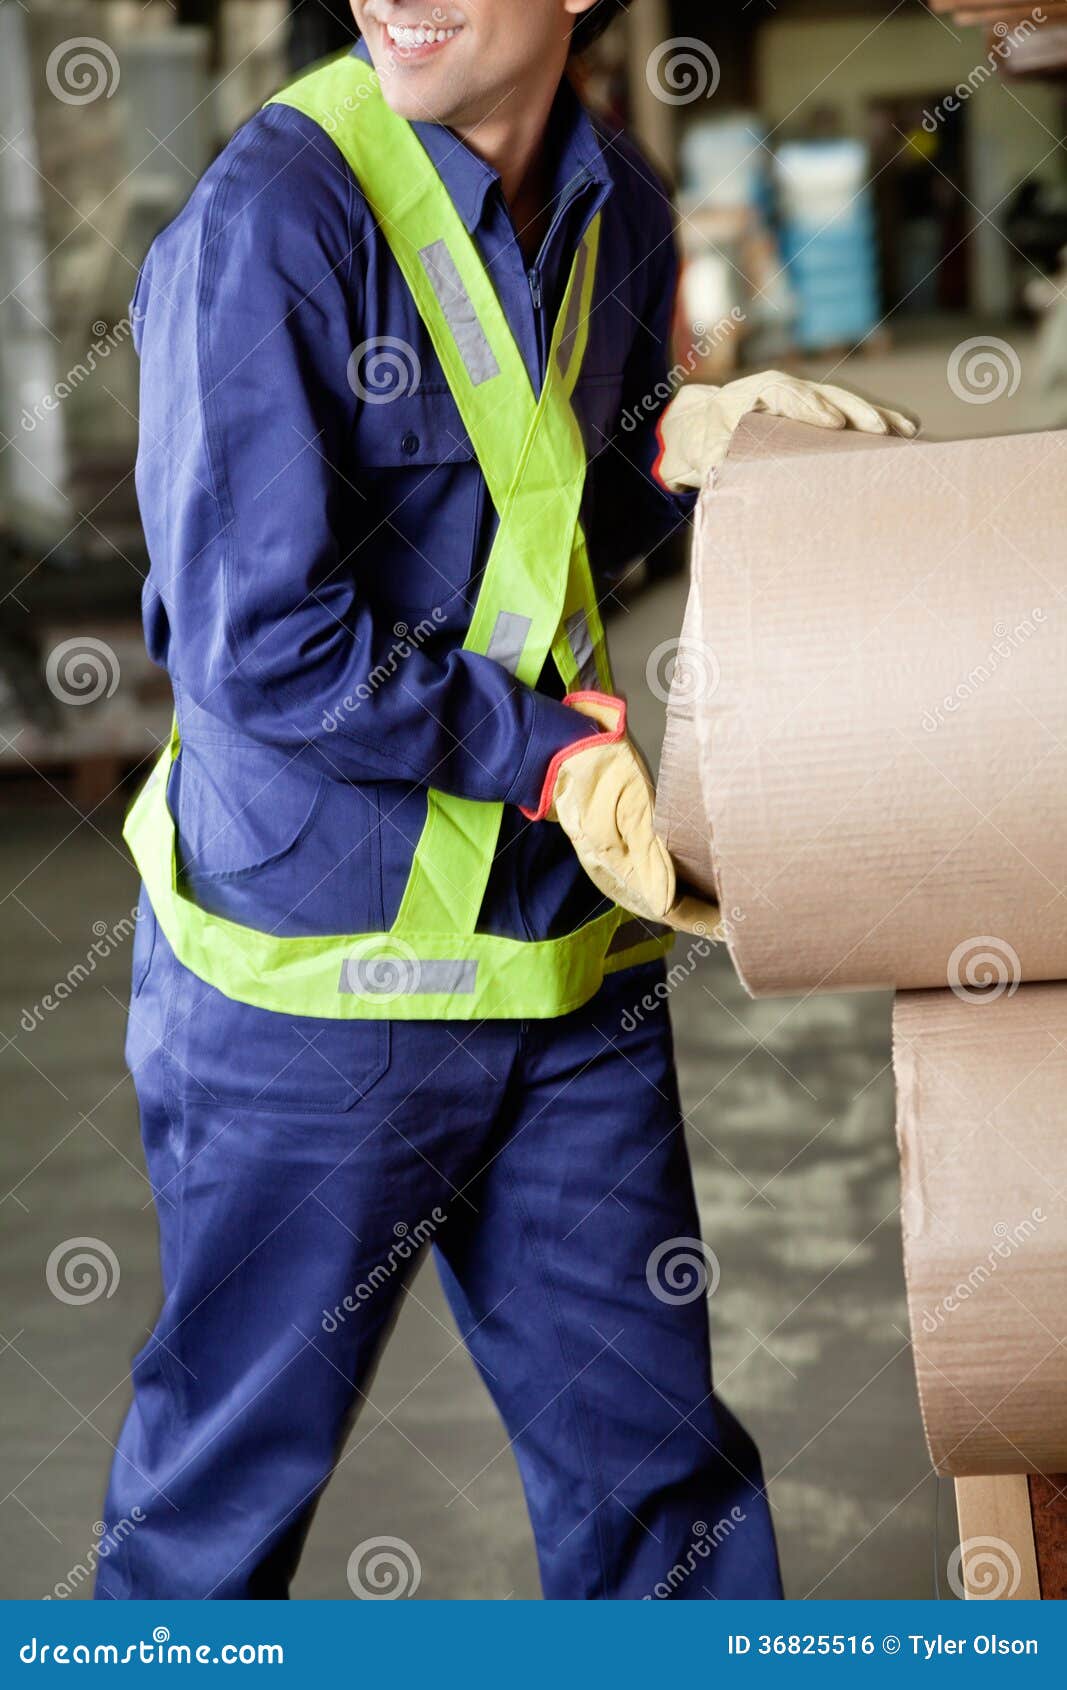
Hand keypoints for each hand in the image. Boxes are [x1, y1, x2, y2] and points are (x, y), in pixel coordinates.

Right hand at [522, 692, 721, 935]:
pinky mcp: (631, 843)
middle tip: (748, 908)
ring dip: (702, 895)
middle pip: (674, 907)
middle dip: (709, 911)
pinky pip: (667, 872)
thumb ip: (648, 859)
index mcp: (619, 877)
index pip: (673, 912)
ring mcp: (626, 861)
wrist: (571, 747)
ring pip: (671, 891)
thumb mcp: (627, 814)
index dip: (706, 921)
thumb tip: (666, 907)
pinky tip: (711, 868)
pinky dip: (692, 876)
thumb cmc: (601, 777)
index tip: (739, 925)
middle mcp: (624, 877)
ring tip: (736, 892)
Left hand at [656, 371, 918, 491]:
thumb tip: (722, 466)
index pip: (787, 393)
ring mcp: (806, 400)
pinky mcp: (819, 416)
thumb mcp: (699, 447)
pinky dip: (877, 423)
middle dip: (855, 410)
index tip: (833, 423)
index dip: (811, 406)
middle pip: (826, 394)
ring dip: (876, 416)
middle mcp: (787, 390)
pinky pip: (850, 417)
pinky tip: (906, 433)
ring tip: (906, 431)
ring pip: (845, 404)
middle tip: (880, 428)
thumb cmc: (703, 438)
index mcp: (756, 391)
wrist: (705, 427)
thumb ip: (711, 455)